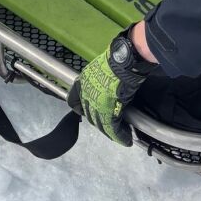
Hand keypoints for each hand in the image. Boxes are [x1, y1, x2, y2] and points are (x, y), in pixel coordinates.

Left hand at [67, 27, 157, 144]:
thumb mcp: (103, 68)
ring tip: (119, 136)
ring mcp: (96, 103)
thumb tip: (109, 84)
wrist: (125, 60)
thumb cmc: (118, 60)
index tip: (89, 112)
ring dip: (110, 132)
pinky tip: (126, 140)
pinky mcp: (108, 112)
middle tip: (110, 126)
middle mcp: (87, 93)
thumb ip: (102, 79)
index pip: (74, 100)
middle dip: (99, 122)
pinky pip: (113, 128)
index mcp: (84, 81)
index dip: (82, 108)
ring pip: (100, 124)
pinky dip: (120, 136)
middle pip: (89, 114)